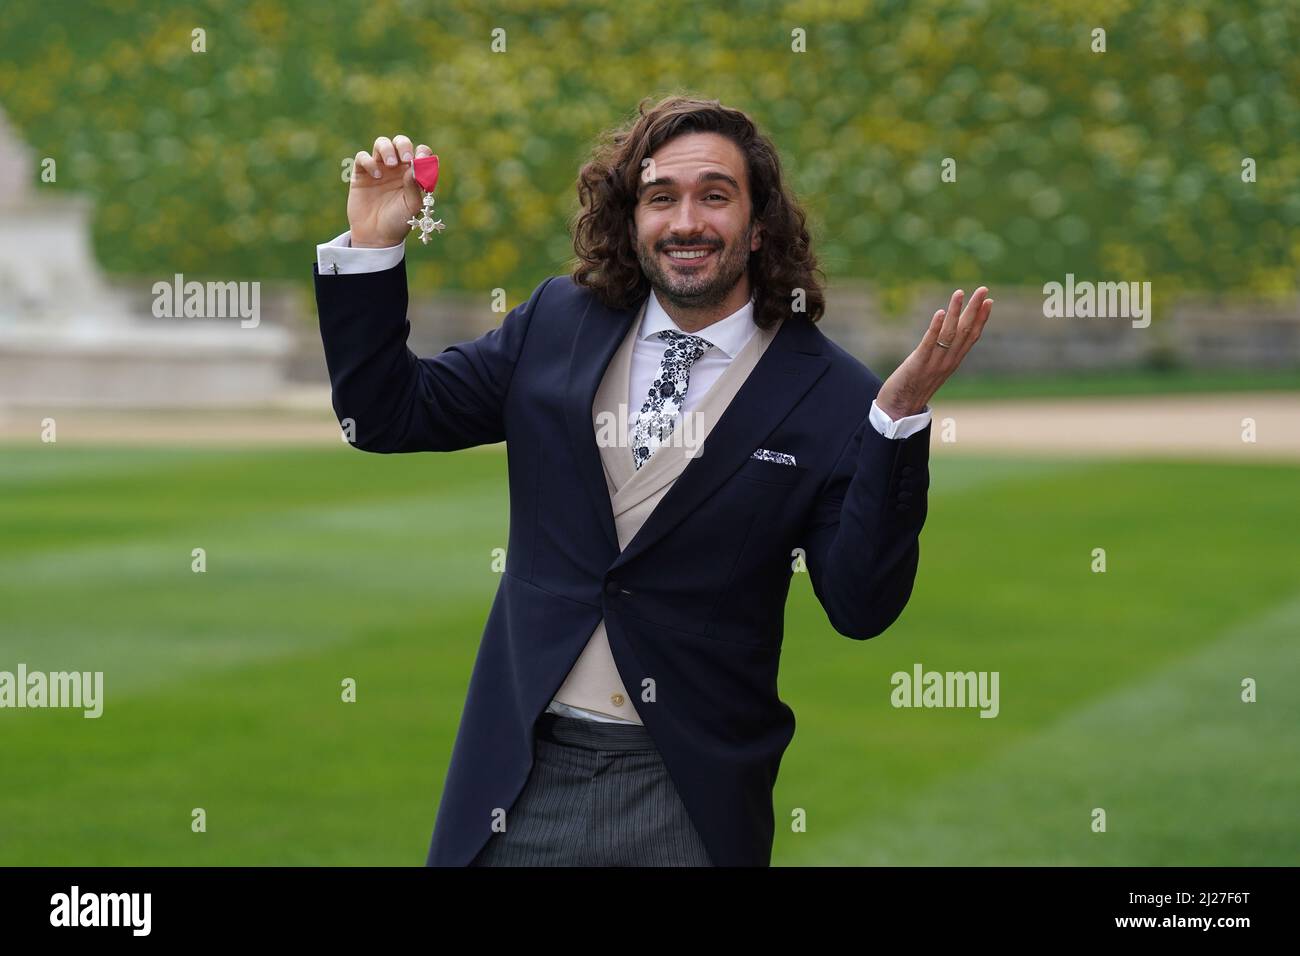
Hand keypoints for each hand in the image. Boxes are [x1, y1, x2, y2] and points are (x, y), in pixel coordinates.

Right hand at [347, 134, 433, 247]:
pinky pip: (362, 157)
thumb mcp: (411, 206)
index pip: (421, 153)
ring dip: (387, 148)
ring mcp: (378, 168)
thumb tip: (415, 166)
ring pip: (381, 143)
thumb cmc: (398, 221)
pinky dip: (369, 162)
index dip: (423, 152)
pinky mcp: (361, 173)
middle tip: (406, 159)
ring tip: (390, 164)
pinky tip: (376, 176)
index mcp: (413, 173)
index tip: (421, 160)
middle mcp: (397, 168)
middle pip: (400, 142)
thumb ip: (414, 186)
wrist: (376, 236)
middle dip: (403, 145)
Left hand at [876, 287, 993, 417]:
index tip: (989, 301)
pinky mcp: (917, 365)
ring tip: (960, 292)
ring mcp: (933, 364)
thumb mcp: (931, 370)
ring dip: (955, 312)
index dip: (981, 319)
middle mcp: (947, 362)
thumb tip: (945, 338)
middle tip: (983, 289)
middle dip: (974, 310)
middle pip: (964, 332)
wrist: (898, 411)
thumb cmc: (913, 389)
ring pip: (949, 334)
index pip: (971, 337)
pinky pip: (929, 344)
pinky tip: (940, 312)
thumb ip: (941, 355)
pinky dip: (935, 328)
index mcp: (952, 362)